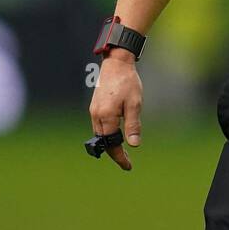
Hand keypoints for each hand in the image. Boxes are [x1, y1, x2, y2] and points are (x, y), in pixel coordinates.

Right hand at [88, 50, 143, 170]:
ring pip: (100, 134)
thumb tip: (134, 145)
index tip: (128, 166)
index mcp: (106, 116)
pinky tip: (116, 135)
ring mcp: (94, 111)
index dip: (120, 157)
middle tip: (126, 162)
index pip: (112, 144)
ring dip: (110, 143)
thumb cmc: (128, 82)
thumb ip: (133, 125)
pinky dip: (107, 134)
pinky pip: (99, 126)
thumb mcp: (134, 104)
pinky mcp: (94, 107)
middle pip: (104, 141)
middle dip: (115, 153)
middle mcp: (96, 115)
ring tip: (122, 151)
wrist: (116, 63)